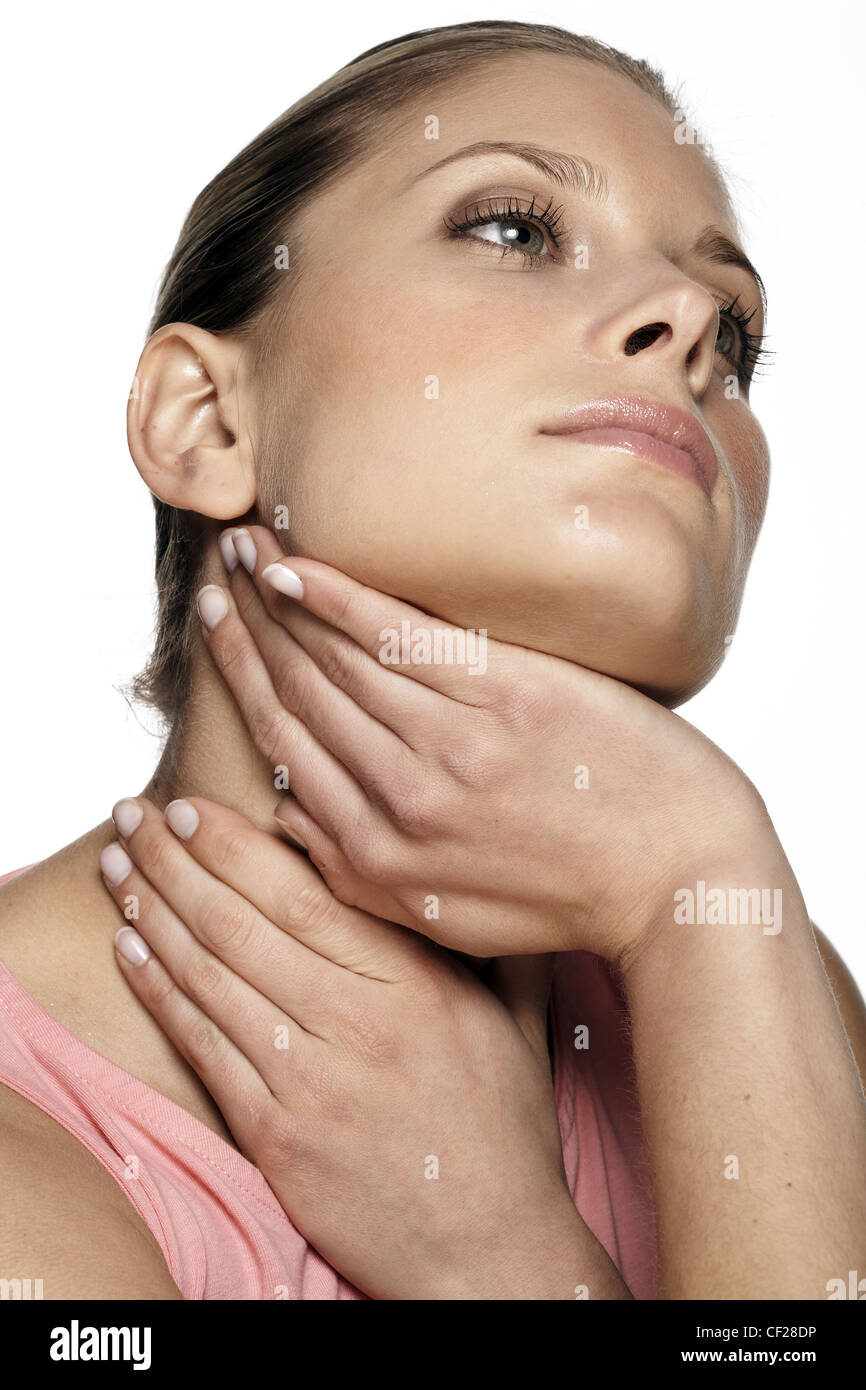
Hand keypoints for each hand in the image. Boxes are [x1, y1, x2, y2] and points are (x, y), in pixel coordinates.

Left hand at [100, 795, 627, 1299]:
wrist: (488, 1249)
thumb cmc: (504, 1129)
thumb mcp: (518, 1017)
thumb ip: (493, 935)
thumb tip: (471, 866)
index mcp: (417, 985)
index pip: (304, 894)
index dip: (235, 844)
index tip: (192, 806)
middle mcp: (358, 1025)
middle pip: (242, 923)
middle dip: (176, 860)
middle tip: (136, 817)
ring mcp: (310, 1084)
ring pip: (211, 977)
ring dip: (153, 913)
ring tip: (120, 868)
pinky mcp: (276, 1136)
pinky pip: (201, 1048)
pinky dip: (160, 993)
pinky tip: (132, 950)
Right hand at [198, 523, 763, 960]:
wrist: (680, 878)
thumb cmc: (567, 895)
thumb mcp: (446, 916)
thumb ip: (362, 873)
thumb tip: (293, 814)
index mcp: (379, 856)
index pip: (285, 749)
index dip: (241, 684)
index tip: (216, 636)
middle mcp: (401, 800)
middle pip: (298, 697)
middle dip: (244, 633)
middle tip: (214, 581)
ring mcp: (451, 745)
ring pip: (335, 661)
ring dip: (277, 600)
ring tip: (243, 552)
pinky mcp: (505, 695)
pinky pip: (396, 637)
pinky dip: (336, 598)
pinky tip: (298, 565)